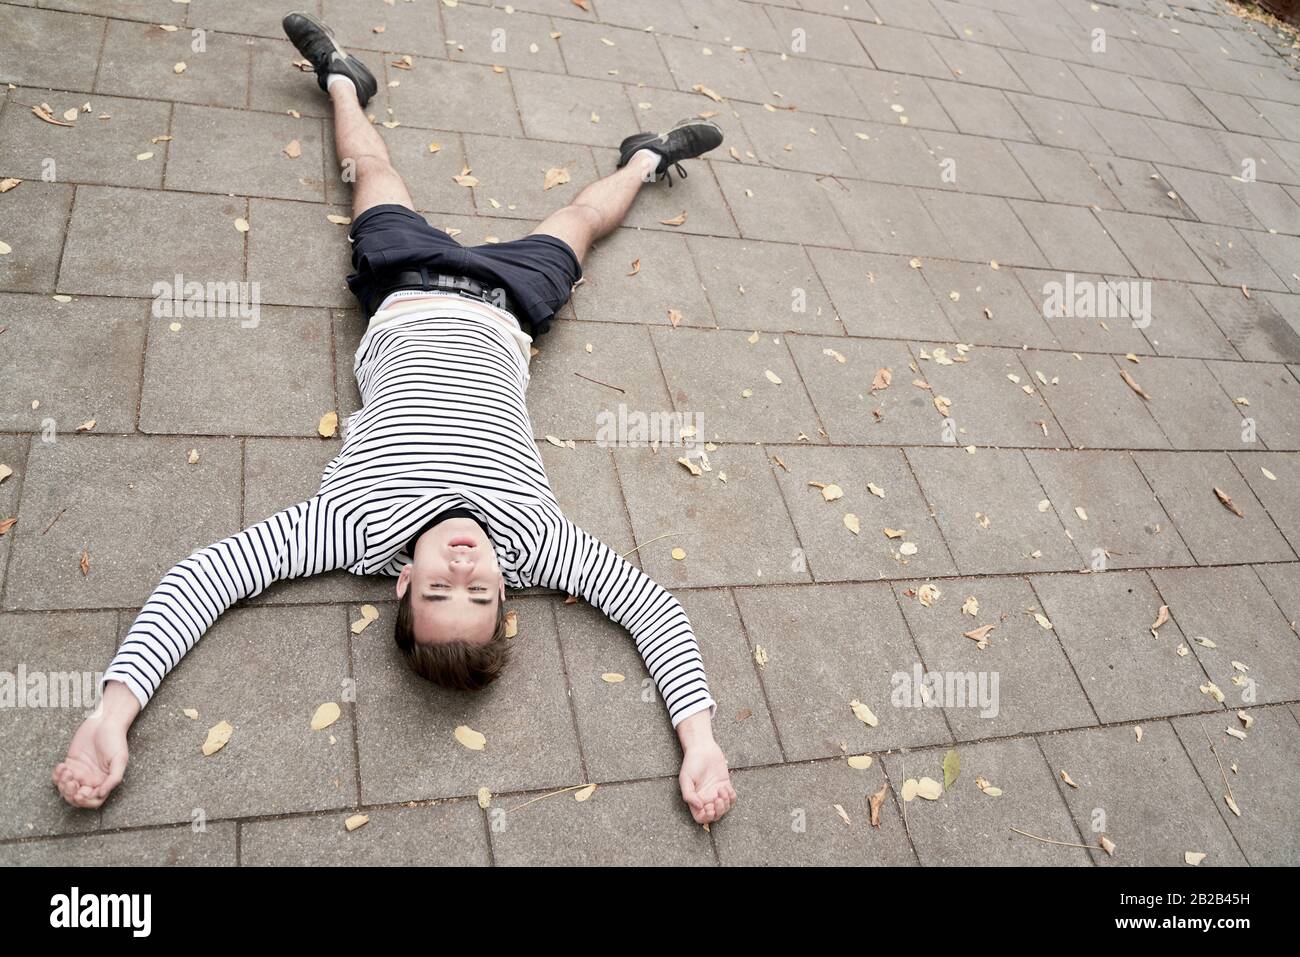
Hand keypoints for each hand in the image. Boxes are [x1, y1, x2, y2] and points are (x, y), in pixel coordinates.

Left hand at [52, 682, 137, 808]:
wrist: (105, 722)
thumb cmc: (116, 740)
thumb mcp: (120, 759)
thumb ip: (114, 779)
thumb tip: (101, 794)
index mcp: (104, 781)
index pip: (94, 801)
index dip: (86, 801)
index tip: (81, 794)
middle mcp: (91, 779)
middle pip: (77, 797)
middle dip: (71, 793)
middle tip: (71, 783)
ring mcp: (79, 772)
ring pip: (65, 789)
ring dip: (62, 784)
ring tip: (67, 771)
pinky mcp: (70, 763)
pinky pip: (58, 777)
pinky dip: (56, 775)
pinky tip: (62, 765)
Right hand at [676, 711, 735, 823]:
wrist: (703, 748)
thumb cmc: (691, 763)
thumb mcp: (685, 779)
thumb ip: (689, 795)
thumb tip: (699, 808)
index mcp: (695, 799)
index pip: (701, 817)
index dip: (706, 817)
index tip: (708, 808)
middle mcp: (706, 798)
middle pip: (715, 816)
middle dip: (719, 811)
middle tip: (717, 799)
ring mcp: (716, 793)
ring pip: (725, 808)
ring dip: (725, 803)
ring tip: (721, 790)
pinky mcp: (725, 785)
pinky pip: (732, 798)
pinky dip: (731, 796)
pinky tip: (726, 787)